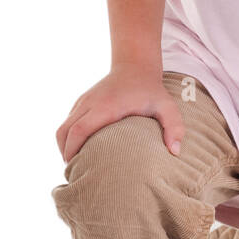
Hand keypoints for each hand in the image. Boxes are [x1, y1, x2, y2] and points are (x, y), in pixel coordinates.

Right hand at [55, 64, 184, 162]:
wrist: (136, 66)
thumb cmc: (151, 90)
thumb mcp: (167, 106)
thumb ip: (174, 127)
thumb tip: (175, 152)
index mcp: (106, 107)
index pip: (79, 130)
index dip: (72, 150)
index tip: (75, 167)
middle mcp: (90, 103)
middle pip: (64, 131)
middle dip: (65, 153)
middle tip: (74, 172)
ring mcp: (83, 101)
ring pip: (63, 127)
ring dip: (64, 146)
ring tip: (75, 164)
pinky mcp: (82, 102)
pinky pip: (67, 122)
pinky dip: (68, 137)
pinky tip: (79, 150)